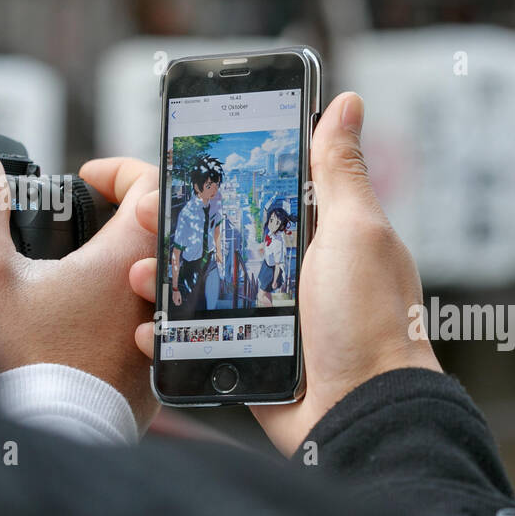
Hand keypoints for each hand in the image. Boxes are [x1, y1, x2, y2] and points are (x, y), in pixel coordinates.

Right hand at [0, 146, 158, 429]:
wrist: (44, 439)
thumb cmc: (20, 363)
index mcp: (132, 258)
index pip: (153, 186)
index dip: (119, 171)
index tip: (88, 179)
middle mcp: (162, 293)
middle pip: (164, 232)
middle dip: (129, 213)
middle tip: (92, 217)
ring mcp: (165, 333)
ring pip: (164, 278)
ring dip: (131, 261)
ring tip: (90, 264)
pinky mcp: (158, 369)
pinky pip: (158, 321)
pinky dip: (131, 306)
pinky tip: (96, 313)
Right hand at [129, 92, 440, 453]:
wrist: (364, 412)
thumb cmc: (372, 321)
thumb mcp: (356, 231)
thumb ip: (340, 171)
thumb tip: (347, 103)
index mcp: (326, 238)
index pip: (269, 192)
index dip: (226, 177)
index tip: (184, 160)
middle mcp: (298, 277)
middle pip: (227, 240)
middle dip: (183, 227)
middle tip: (148, 214)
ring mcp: (274, 322)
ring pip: (206, 290)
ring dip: (167, 279)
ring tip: (141, 271)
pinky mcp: (253, 363)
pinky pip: (202, 344)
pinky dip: (172, 337)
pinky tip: (150, 326)